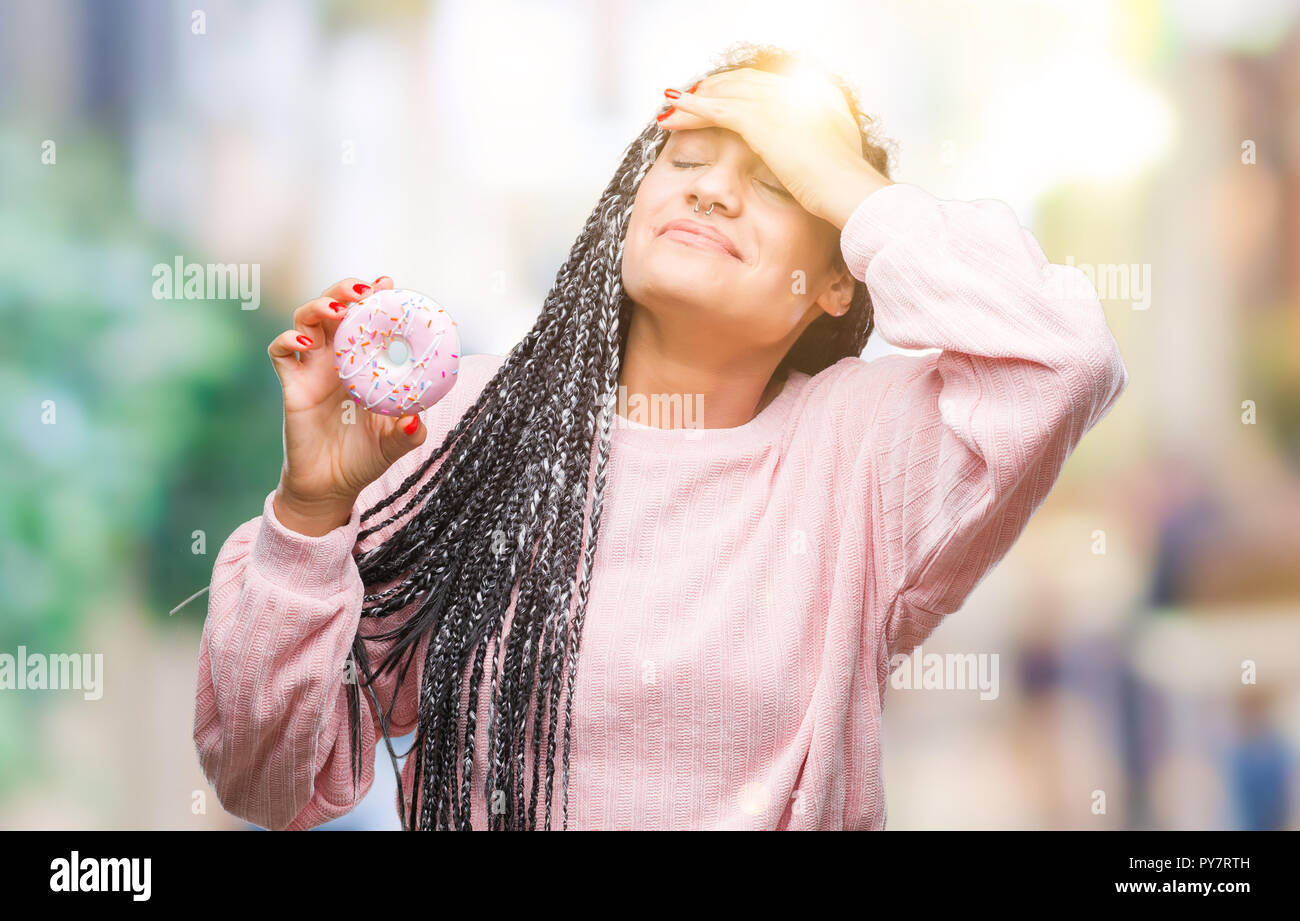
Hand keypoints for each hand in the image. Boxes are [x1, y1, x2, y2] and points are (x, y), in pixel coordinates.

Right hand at [267, 275, 428, 534]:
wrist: (331, 487)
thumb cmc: (365, 458)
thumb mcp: (396, 443)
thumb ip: (410, 431)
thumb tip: (417, 419)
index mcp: (364, 363)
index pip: (367, 319)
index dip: (375, 297)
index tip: (388, 283)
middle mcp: (337, 359)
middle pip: (333, 308)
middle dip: (344, 290)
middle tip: (362, 288)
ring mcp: (312, 369)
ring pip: (306, 321)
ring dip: (318, 307)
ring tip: (337, 309)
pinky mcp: (292, 385)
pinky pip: (281, 352)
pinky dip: (288, 339)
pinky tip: (305, 342)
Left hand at [658, 68, 891, 228]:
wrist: (848, 188)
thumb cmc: (846, 182)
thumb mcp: (839, 150)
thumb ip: (823, 137)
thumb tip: (813, 145)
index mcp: (815, 92)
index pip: (767, 83)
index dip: (738, 87)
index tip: (719, 95)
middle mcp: (794, 88)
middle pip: (741, 81)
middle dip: (712, 89)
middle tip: (689, 98)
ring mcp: (777, 101)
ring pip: (724, 94)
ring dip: (694, 101)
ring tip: (672, 109)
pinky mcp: (760, 120)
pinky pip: (716, 110)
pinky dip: (691, 110)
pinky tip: (672, 114)